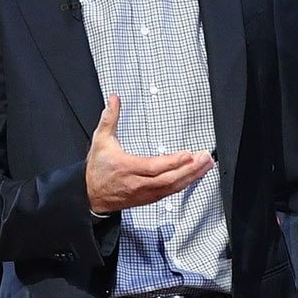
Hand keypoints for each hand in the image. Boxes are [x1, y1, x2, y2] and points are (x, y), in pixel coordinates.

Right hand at [85, 94, 213, 215]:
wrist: (91, 195)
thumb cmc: (97, 169)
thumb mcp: (100, 140)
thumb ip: (109, 118)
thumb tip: (114, 99)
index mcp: (127, 168)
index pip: (153, 167)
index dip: (172, 162)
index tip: (188, 155)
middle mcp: (138, 183)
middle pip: (168, 179)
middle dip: (190, 169)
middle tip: (204, 158)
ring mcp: (145, 193)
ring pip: (172, 187)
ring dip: (192, 177)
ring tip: (206, 165)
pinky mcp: (149, 198)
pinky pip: (171, 192)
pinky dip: (185, 184)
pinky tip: (195, 176)